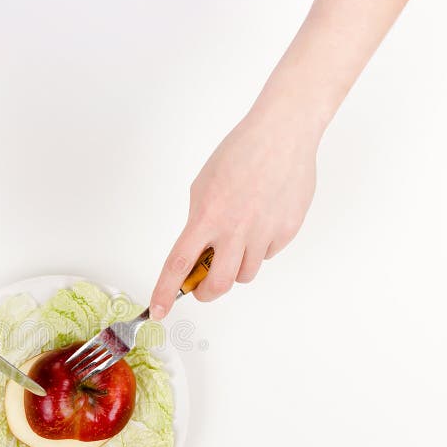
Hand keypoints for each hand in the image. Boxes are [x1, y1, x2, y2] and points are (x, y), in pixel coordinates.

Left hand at [149, 108, 318, 317]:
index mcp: (207, 216)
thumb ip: (198, 223)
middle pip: (217, 285)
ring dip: (234, 270)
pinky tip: (260, 223)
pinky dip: (259, 249)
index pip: (179, 264)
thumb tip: (197, 254)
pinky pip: (268, 256)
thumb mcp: (202, 187)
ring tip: (236, 242)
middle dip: (205, 293)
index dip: (166, 292)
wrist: (282, 135)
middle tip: (201, 288)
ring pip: (244, 275)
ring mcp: (264, 233)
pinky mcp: (286, 232)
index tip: (159, 311)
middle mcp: (235, 229)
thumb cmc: (239, 155)